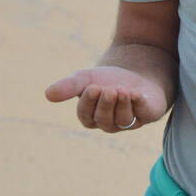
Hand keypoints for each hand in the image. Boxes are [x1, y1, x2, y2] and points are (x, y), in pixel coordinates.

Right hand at [44, 66, 165, 132]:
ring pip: (123, 120)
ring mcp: (130, 121)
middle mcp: (110, 123)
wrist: (134, 72)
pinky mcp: (148, 114)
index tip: (92, 88)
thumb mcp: (85, 79)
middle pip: (104, 121)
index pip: (86, 116)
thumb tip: (47, 95)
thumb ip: (68, 87)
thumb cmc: (105, 80)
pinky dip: (139, 104)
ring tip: (121, 90)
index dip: (88, 104)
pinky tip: (135, 93)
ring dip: (122, 105)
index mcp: (92, 117)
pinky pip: (143, 113)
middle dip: (106, 105)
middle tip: (108, 90)